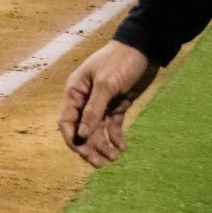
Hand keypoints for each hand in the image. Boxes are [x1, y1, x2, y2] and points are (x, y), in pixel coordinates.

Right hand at [57, 41, 158, 166]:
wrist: (145, 48)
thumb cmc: (120, 61)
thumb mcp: (106, 85)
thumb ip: (93, 110)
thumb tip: (82, 135)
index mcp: (75, 92)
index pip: (67, 121)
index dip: (72, 139)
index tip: (83, 152)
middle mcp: (85, 100)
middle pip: (82, 130)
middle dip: (89, 147)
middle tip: (100, 163)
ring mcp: (101, 103)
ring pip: (97, 130)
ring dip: (103, 145)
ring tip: (114, 157)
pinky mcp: (118, 105)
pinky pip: (113, 126)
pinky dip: (116, 137)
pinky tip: (123, 147)